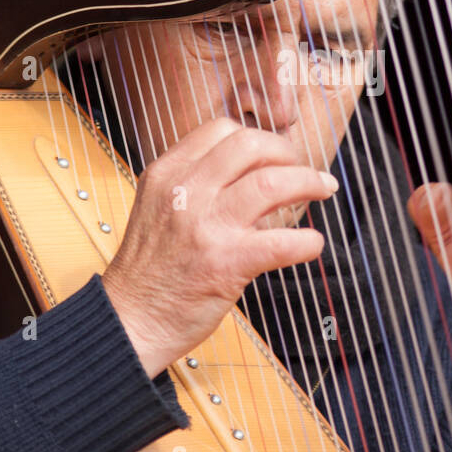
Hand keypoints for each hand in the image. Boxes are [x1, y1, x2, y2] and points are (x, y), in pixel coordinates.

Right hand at [103, 118, 336, 378]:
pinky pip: (283, 242)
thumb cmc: (148, 269)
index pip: (221, 130)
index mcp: (167, 173)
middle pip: (250, 145)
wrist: (129, 321)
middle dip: (287, 152)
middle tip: (303, 170)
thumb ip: (196, 184)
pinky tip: (312, 244)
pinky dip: (307, 241)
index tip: (274, 155)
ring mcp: (206, 227)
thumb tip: (253, 172)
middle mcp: (185, 192)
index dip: (258, 138)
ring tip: (322, 190)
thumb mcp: (158, 207)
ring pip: (272, 183)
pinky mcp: (226, 264)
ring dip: (308, 183)